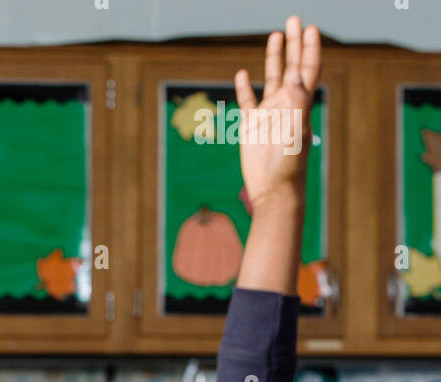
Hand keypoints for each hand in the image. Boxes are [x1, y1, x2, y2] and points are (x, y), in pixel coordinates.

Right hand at [234, 16, 320, 208]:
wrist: (273, 190)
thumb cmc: (289, 165)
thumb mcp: (296, 131)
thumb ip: (299, 100)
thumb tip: (297, 72)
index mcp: (300, 103)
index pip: (308, 68)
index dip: (309, 48)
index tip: (310, 28)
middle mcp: (286, 103)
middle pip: (291, 66)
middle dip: (294, 43)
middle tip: (294, 19)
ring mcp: (269, 113)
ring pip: (271, 79)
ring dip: (274, 58)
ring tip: (276, 36)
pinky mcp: (251, 126)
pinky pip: (247, 102)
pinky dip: (244, 87)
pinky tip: (242, 74)